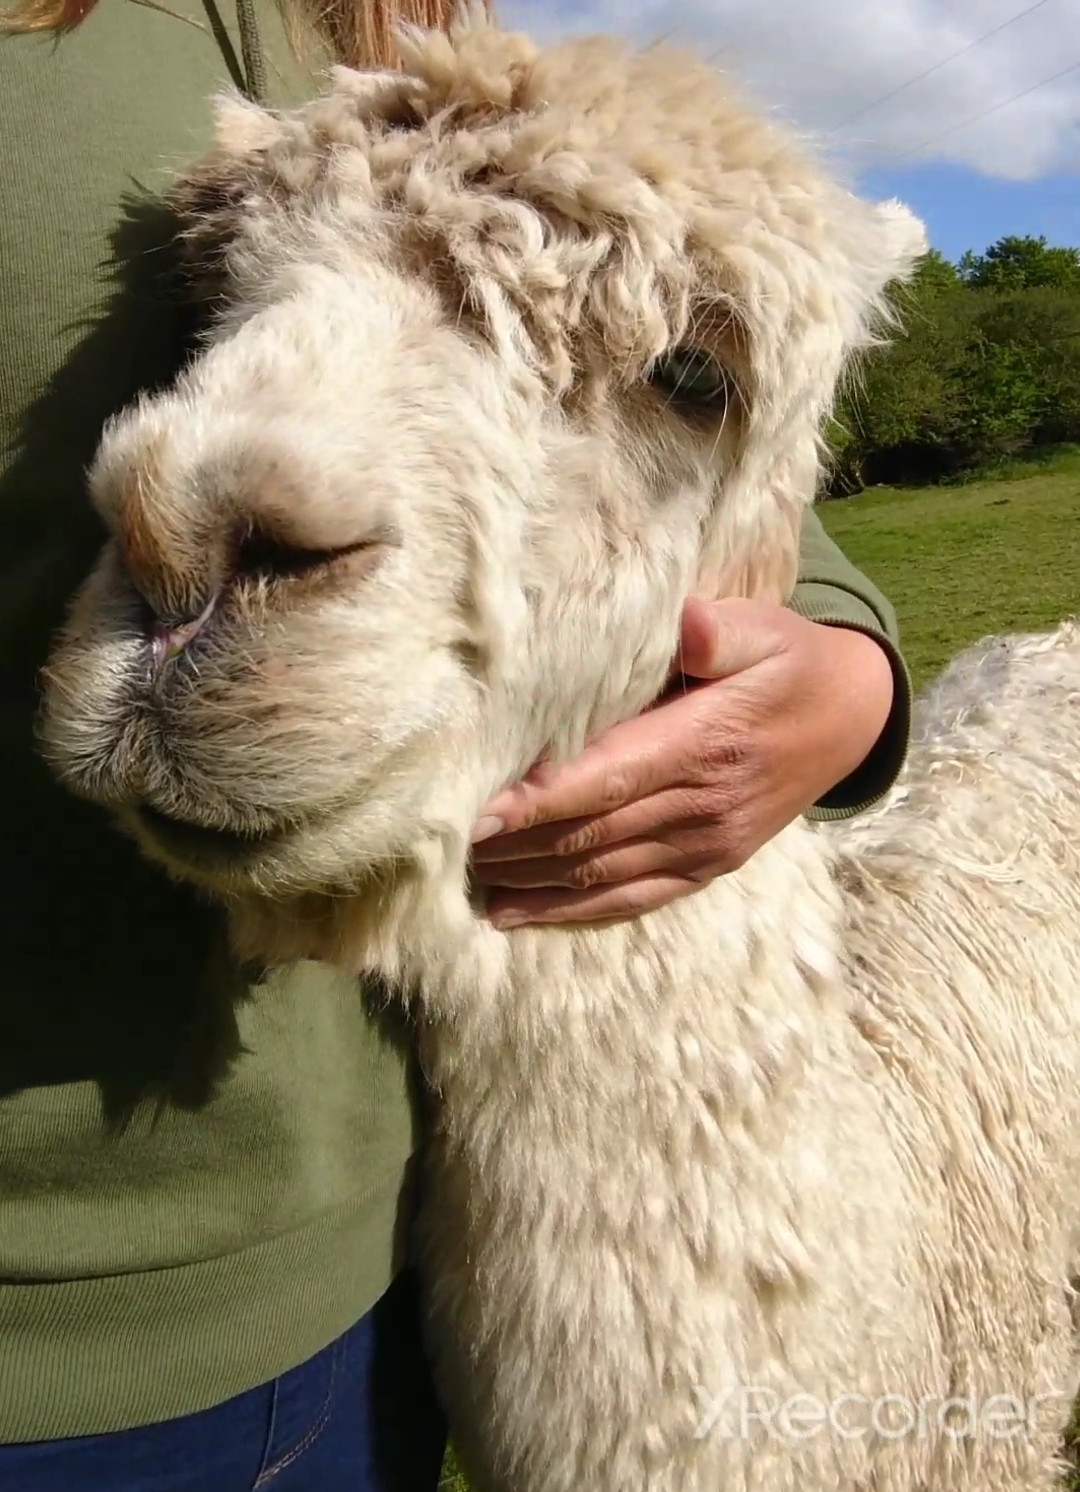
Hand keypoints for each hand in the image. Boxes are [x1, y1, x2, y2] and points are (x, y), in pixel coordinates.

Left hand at [471, 596, 893, 927]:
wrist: (852, 720)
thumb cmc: (790, 663)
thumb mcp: (767, 628)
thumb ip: (720, 630)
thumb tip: (684, 624)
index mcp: (707, 743)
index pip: (608, 778)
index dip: (540, 800)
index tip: (479, 810)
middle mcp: (703, 805)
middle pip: (591, 833)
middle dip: (516, 844)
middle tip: (445, 843)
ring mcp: (706, 846)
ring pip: (601, 873)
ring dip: (530, 880)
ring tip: (464, 876)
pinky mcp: (707, 868)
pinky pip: (632, 899)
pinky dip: (571, 913)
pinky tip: (515, 915)